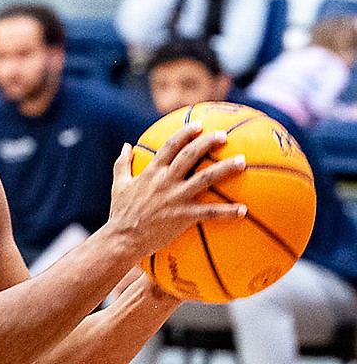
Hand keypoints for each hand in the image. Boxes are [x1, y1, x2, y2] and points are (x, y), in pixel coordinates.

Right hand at [106, 123, 245, 259]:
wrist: (122, 239)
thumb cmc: (120, 213)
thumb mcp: (119, 185)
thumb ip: (122, 164)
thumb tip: (126, 145)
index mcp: (151, 172)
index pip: (170, 145)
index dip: (185, 133)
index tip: (199, 124)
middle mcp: (165, 181)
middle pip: (190, 155)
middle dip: (208, 142)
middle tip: (224, 136)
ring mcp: (176, 198)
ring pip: (205, 179)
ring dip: (225, 169)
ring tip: (242, 162)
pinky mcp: (183, 216)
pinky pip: (210, 213)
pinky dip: (228, 211)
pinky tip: (244, 210)